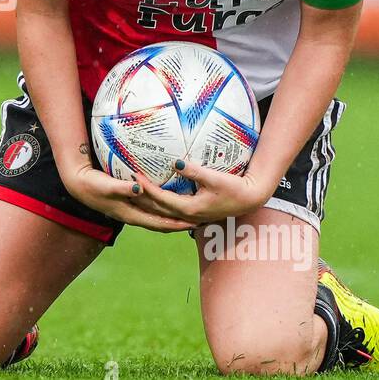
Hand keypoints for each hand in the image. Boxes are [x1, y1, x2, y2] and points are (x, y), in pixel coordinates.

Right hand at [61, 162, 193, 233]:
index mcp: (130, 214)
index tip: (193, 223)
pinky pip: (150, 210)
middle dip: (179, 224)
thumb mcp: (106, 186)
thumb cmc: (92, 185)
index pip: (158, 223)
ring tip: (188, 215)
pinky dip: (162, 210)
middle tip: (198, 221)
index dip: (176, 224)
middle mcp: (132, 215)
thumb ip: (122, 188)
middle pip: (161, 224)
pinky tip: (168, 203)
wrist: (78, 185)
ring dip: (172, 218)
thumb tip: (139, 189)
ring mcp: (130, 211)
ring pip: (156, 218)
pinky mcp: (128, 204)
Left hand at [136, 160, 276, 224]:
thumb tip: (176, 162)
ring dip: (149, 203)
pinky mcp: (194, 214)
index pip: (161, 199)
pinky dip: (160, 205)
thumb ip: (195, 171)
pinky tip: (154, 197)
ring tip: (134, 192)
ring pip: (163, 212)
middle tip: (128, 183)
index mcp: (190, 209)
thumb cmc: (235, 188)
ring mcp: (191, 217)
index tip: (135, 176)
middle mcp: (188, 216)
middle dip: (142, 197)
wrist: (250, 200)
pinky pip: (171, 211)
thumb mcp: (215, 178)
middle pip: (158, 209)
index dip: (147, 188)